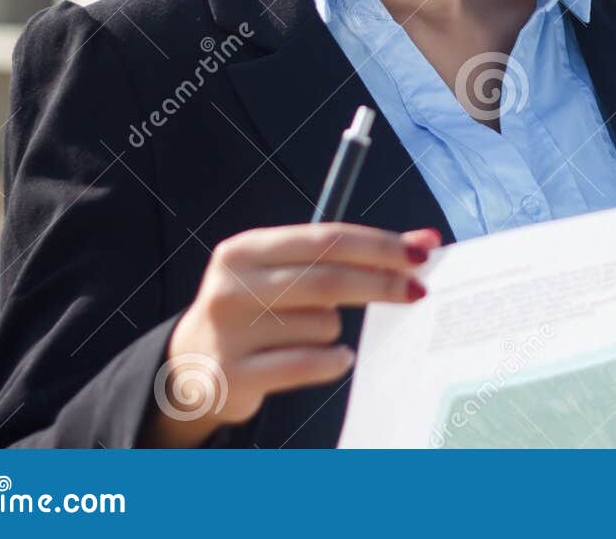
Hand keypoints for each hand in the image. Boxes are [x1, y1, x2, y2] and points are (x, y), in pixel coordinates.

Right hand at [140, 222, 440, 446]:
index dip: (378, 245)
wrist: (191, 364)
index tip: (422, 251)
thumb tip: (425, 240)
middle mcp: (231, 287)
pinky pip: (309, 364)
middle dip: (381, 284)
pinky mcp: (235, 376)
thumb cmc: (259, 307)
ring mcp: (229, 333)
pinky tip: (335, 357)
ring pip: (323, 325)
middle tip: (418, 290)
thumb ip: (350, 254)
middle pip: (328, 280)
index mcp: (244, 250)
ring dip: (334, 329)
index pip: (325, 239)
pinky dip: (333, 360)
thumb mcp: (288, 270)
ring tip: (309, 333)